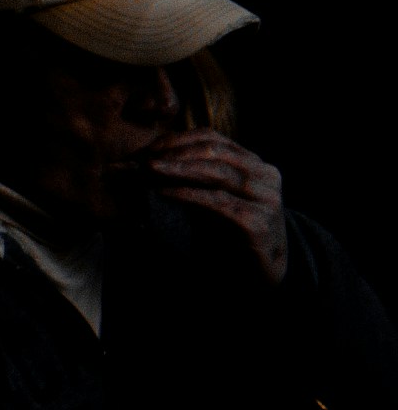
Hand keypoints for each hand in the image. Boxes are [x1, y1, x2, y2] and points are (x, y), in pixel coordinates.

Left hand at [143, 129, 290, 283]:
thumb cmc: (228, 230)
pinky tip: (164, 193)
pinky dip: (188, 195)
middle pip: (215, 152)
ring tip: (149, 170)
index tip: (146, 149)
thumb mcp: (209, 197)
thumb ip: (191, 178)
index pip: (212, 139)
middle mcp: (265, 176)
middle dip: (175, 153)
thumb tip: (146, 162)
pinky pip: (218, 202)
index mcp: (254, 164)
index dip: (177, 140)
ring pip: (218, 173)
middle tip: (143, 158)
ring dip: (179, 169)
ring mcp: (265, 198)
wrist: (257, 270)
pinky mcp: (258, 223)